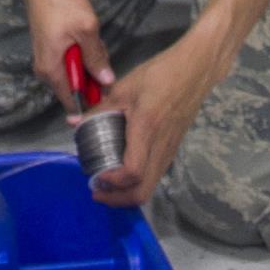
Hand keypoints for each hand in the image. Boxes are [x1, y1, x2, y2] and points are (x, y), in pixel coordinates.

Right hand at [22, 0, 108, 115]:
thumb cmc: (62, 5)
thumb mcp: (86, 29)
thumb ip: (96, 57)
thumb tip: (107, 81)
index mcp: (51, 71)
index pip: (71, 102)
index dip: (91, 102)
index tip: (107, 94)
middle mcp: (45, 71)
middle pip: (75, 87)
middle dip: (92, 77)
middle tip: (102, 55)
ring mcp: (46, 61)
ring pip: (74, 73)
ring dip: (88, 63)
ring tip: (94, 42)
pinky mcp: (50, 52)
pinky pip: (69, 63)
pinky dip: (81, 56)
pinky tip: (86, 39)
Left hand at [89, 29, 229, 210]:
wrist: (195, 71)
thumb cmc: (159, 74)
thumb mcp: (124, 88)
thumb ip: (99, 109)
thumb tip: (74, 123)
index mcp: (147, 129)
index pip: (132, 172)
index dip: (112, 182)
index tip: (95, 177)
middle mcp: (161, 147)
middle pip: (142, 191)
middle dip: (117, 199)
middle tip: (98, 191)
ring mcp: (170, 151)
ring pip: (150, 187)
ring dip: (127, 193)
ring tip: (107, 183)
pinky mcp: (173, 149)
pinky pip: (155, 176)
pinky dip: (138, 183)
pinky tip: (124, 169)